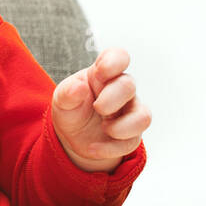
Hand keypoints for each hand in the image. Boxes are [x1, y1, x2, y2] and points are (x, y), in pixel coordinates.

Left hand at [50, 47, 150, 172]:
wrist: (74, 136)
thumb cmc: (72, 108)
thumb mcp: (62, 100)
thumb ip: (67, 92)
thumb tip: (78, 87)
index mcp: (103, 73)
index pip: (119, 57)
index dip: (115, 61)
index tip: (101, 71)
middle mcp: (121, 89)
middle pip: (129, 85)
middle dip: (111, 98)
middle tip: (97, 108)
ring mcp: (130, 111)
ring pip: (143, 117)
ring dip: (121, 127)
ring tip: (103, 128)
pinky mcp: (132, 134)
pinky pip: (132, 142)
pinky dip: (110, 148)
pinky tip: (93, 148)